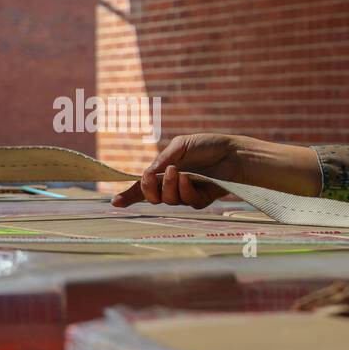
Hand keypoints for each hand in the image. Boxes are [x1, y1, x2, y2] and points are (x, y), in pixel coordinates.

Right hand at [111, 134, 320, 208]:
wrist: (233, 152)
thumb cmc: (208, 146)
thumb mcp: (180, 147)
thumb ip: (162, 160)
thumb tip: (146, 175)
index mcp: (165, 172)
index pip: (144, 187)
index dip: (130, 196)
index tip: (115, 203)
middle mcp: (174, 185)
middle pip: (152, 198)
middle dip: (148, 190)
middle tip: (152, 178)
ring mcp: (187, 193)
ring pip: (168, 200)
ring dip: (169, 187)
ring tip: (178, 171)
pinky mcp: (202, 199)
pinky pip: (187, 201)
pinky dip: (185, 190)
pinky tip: (189, 179)